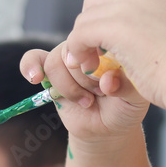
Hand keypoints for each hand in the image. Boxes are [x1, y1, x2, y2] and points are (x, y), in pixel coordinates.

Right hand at [20, 40, 150, 142]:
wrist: (106, 128)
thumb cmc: (124, 108)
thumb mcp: (135, 99)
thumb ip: (126, 87)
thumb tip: (105, 81)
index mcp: (110, 44)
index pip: (97, 38)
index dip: (98, 64)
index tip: (107, 85)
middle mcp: (88, 46)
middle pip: (75, 51)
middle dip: (86, 79)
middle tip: (100, 94)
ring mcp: (67, 57)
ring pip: (56, 62)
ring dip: (69, 87)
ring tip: (86, 100)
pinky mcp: (50, 71)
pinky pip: (32, 58)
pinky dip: (30, 67)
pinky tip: (35, 78)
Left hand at [64, 0, 165, 108]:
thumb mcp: (165, 44)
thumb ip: (143, 36)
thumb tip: (123, 45)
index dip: (103, 20)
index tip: (101, 45)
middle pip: (95, 2)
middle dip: (88, 27)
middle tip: (90, 55)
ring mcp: (127, 8)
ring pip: (85, 19)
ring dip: (81, 42)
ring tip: (88, 66)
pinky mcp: (115, 26)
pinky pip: (80, 34)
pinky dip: (78, 50)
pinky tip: (86, 67)